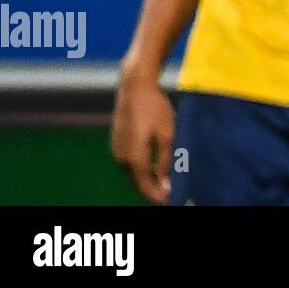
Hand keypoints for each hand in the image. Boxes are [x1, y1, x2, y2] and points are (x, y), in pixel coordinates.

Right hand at [110, 72, 174, 204]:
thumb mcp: (167, 134)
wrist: (135, 88)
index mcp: (134, 158)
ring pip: (133, 175)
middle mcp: (121, 159)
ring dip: (147, 181)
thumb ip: (166, 161)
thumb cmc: (155, 108)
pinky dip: (141, 170)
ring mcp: (116, 151)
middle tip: (170, 194)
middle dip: (153, 191)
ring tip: (165, 183)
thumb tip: (166, 184)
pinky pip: (129, 165)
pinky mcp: (117, 144)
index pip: (146, 186)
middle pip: (138, 183)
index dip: (158, 196)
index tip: (172, 200)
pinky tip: (154, 169)